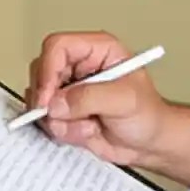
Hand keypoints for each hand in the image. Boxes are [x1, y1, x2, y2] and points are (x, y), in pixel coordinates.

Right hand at [26, 31, 170, 166]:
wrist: (149, 144)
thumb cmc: (148, 114)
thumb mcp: (125, 101)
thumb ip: (90, 97)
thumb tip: (57, 102)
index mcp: (98, 50)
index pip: (58, 46)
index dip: (48, 70)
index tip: (48, 98)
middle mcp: (80, 67)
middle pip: (41, 72)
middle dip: (51, 101)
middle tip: (67, 117)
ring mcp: (70, 90)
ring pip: (40, 100)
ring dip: (62, 121)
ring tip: (90, 125)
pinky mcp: (65, 112)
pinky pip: (46, 121)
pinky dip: (64, 132)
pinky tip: (88, 132)